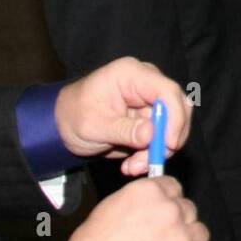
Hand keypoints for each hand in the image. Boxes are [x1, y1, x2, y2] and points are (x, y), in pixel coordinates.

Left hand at [55, 57, 190, 176]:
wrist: (62, 124)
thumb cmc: (73, 115)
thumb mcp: (94, 126)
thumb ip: (124, 130)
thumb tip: (151, 134)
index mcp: (131, 74)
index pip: (167, 90)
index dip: (174, 117)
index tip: (168, 144)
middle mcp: (145, 83)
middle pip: (177, 107)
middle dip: (168, 137)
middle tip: (152, 160)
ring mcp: (149, 100)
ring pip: (172, 127)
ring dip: (158, 151)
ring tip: (134, 166)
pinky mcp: (149, 117)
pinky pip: (162, 137)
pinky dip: (151, 154)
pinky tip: (132, 164)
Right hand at [62, 175, 208, 240]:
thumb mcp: (106, 213)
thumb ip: (134, 206)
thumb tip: (143, 209)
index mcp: (147, 193)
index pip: (172, 185)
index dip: (167, 198)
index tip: (164, 207)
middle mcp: (168, 211)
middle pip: (188, 208)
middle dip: (179, 220)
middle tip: (164, 234)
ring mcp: (182, 239)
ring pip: (199, 233)